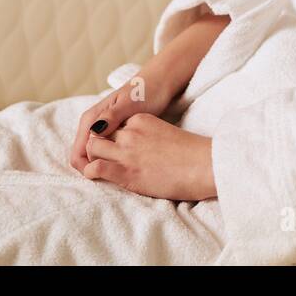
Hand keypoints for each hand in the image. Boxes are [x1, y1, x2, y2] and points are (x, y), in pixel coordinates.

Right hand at [68, 67, 179, 173]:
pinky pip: (105, 151)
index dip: (89, 169)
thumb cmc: (145, 92)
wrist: (159, 83)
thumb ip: (111, 116)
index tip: (109, 175)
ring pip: (95, 156)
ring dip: (105, 165)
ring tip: (125, 171)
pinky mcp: (113, 132)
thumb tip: (94, 132)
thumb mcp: (130, 104)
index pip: (78, 154)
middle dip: (96, 169)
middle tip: (119, 177)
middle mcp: (92, 125)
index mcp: (91, 119)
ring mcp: (102, 129)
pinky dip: (112, 159)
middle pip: (84, 157)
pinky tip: (128, 163)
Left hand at [82, 113, 216, 201]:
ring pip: (92, 147)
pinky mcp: (125, 170)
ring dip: (90, 157)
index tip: (111, 146)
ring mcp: (127, 150)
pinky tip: (96, 176)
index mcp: (141, 119)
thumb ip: (148, 135)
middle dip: (95, 145)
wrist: (204, 165)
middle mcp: (130, 131)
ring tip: (95, 167)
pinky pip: (95, 167)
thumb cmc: (191, 152)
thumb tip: (144, 147)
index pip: (112, 124)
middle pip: (99, 133)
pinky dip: (90, 171)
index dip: (108, 136)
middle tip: (98, 157)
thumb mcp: (164, 132)